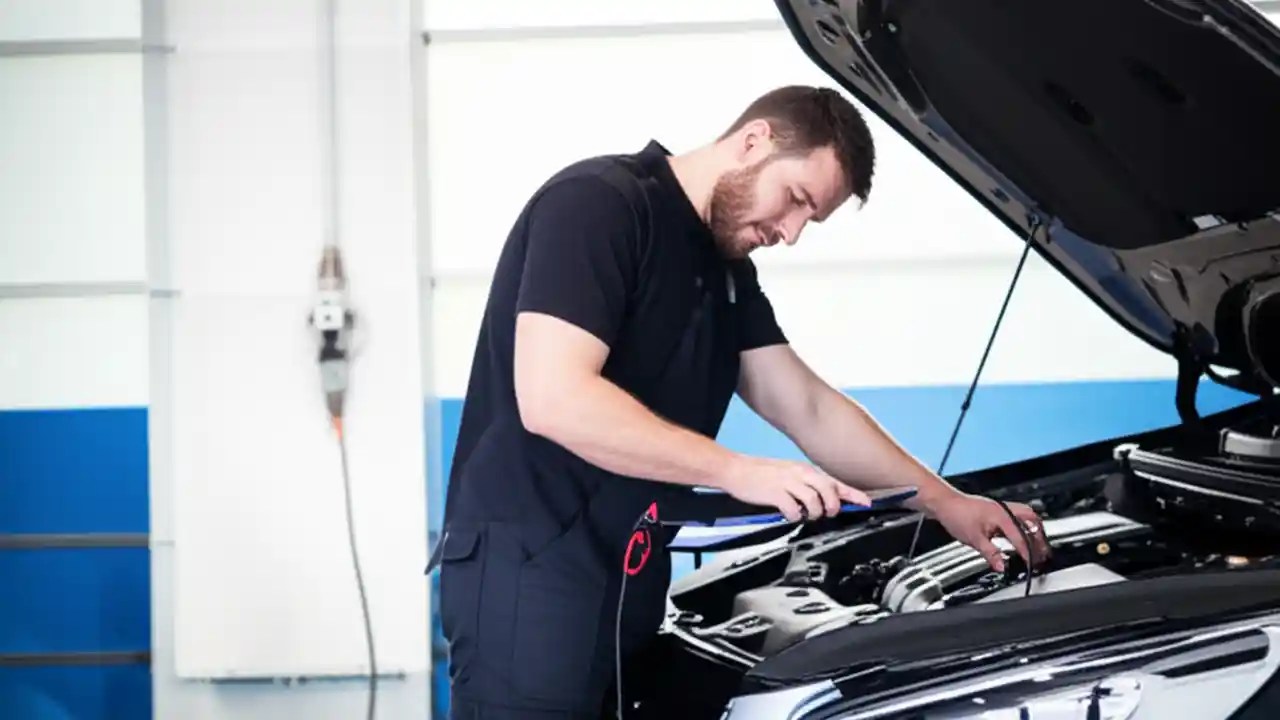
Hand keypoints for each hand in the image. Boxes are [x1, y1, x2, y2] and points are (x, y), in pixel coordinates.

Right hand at [720, 456, 870, 522]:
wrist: (735, 470)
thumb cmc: (759, 473)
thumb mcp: (787, 473)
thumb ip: (805, 483)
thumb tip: (821, 497)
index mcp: (803, 470)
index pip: (834, 481)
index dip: (852, 493)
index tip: (866, 502)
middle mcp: (799, 474)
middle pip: (829, 490)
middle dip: (832, 506)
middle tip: (827, 513)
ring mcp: (788, 483)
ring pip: (815, 501)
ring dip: (814, 513)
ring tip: (805, 514)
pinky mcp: (776, 493)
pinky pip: (794, 510)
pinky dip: (795, 516)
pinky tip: (789, 515)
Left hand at [930, 492, 1051, 572]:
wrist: (944, 503)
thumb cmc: (956, 515)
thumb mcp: (974, 539)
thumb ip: (991, 554)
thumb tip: (1001, 566)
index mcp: (1003, 516)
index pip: (1021, 537)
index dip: (1029, 552)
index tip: (1033, 563)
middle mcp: (1005, 510)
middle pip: (1032, 521)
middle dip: (1039, 537)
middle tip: (1042, 552)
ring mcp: (1001, 508)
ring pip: (1026, 516)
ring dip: (1033, 530)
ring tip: (1036, 544)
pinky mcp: (995, 510)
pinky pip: (1016, 516)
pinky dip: (1022, 527)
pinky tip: (1017, 536)